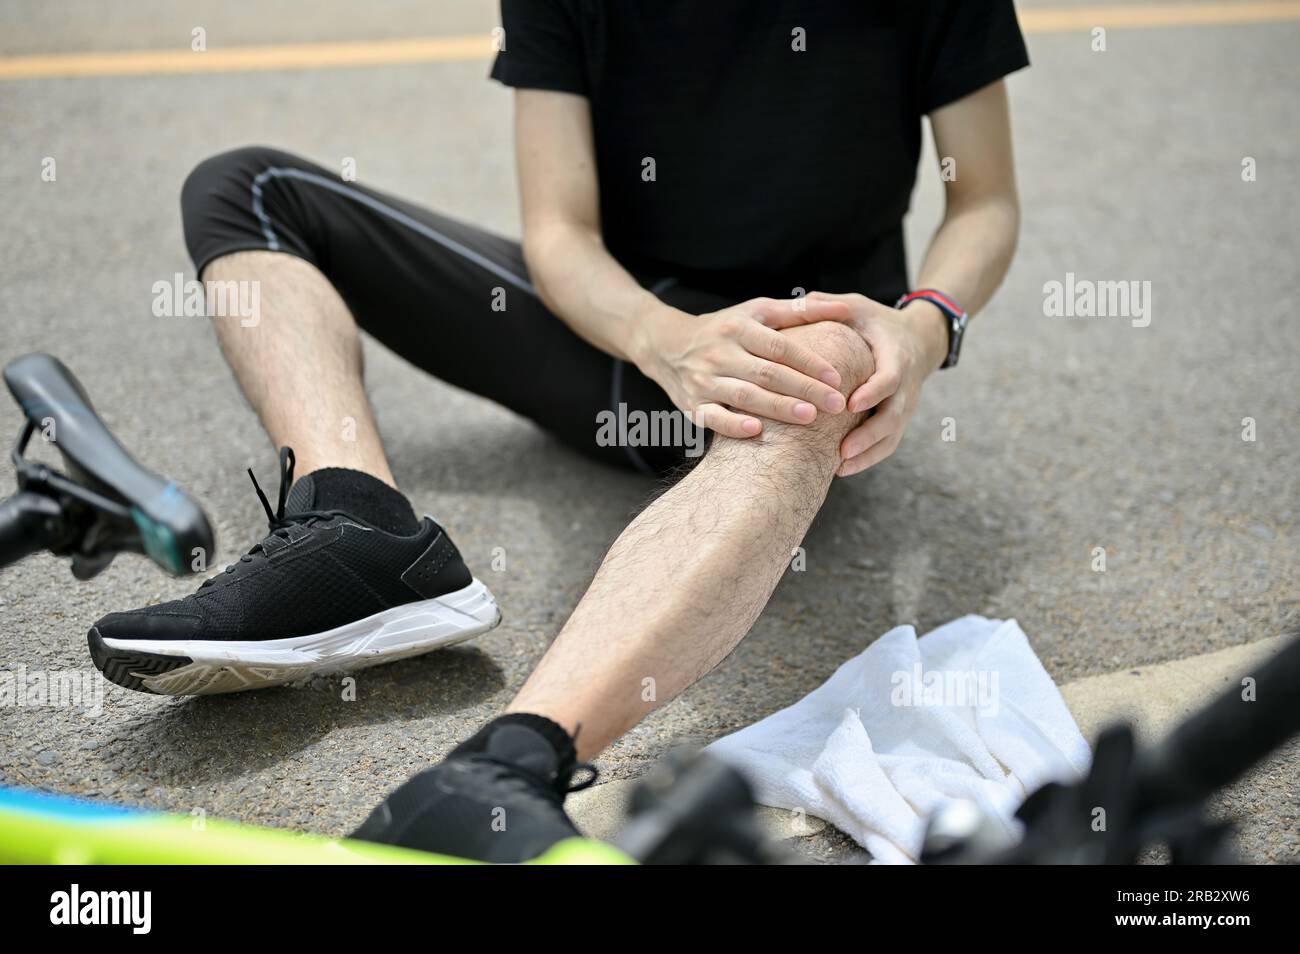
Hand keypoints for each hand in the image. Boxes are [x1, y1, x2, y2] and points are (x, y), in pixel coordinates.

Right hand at [634, 296, 851, 438]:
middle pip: (767, 373)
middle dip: (804, 389)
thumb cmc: (725, 328)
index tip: (837, 378)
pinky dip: (733, 425)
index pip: (780, 347)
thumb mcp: (757, 312)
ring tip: (809, 417)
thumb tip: (847, 310)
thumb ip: (800, 311)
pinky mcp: (693, 406)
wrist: (665, 345)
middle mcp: (720, 353)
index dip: (810, 362)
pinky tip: (757, 431)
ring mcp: (704, 380)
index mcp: (739, 329)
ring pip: (744, 396)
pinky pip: (714, 417)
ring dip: (777, 407)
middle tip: (836, 404)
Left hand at [803, 292, 948, 476]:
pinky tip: (842, 470)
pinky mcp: (899, 420)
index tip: (852, 404)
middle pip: (894, 415)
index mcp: (896, 356)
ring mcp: (905, 406)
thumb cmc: (877, 322)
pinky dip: (869, 459)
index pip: (890, 377)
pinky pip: (889, 444)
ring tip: (840, 467)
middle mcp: (906, 385)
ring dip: (868, 454)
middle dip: (870, 435)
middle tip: (843, 449)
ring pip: (893, 436)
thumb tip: (800, 300)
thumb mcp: (858, 306)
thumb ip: (832, 304)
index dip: (874, 391)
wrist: (918, 339)